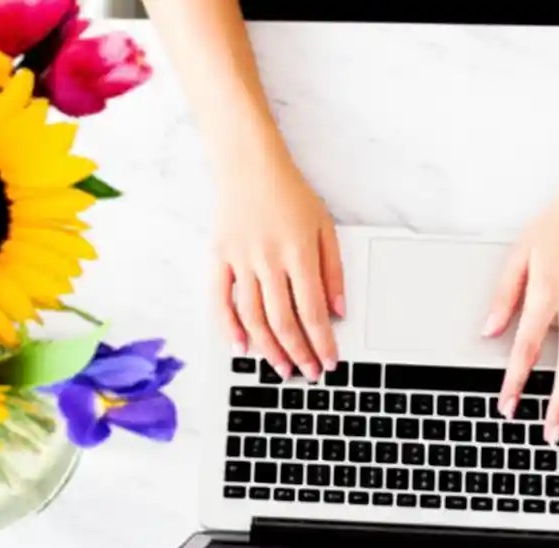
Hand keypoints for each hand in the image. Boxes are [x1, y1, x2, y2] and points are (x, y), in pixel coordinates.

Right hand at [215, 151, 343, 380]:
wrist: (249, 164)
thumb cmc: (289, 193)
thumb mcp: (324, 227)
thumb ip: (333, 271)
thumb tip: (338, 311)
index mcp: (298, 253)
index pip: (312, 311)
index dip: (322, 343)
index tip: (329, 362)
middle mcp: (268, 260)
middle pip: (283, 321)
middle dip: (298, 353)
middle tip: (308, 373)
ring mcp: (241, 260)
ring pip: (253, 317)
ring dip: (268, 348)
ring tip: (282, 368)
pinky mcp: (220, 258)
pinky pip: (221, 299)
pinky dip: (229, 326)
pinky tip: (241, 348)